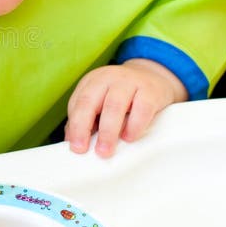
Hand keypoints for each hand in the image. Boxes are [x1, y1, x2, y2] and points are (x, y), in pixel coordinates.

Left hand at [65, 58, 188, 157]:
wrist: (154, 76)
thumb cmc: (123, 96)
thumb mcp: (101, 101)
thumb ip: (86, 119)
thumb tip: (72, 142)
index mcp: (92, 82)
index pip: (77, 103)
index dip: (75, 127)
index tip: (76, 147)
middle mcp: (108, 78)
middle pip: (90, 101)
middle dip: (84, 127)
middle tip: (85, 150)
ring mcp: (130, 82)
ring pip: (114, 105)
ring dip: (108, 131)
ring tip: (105, 150)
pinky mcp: (151, 91)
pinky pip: (141, 108)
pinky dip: (134, 126)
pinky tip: (129, 137)